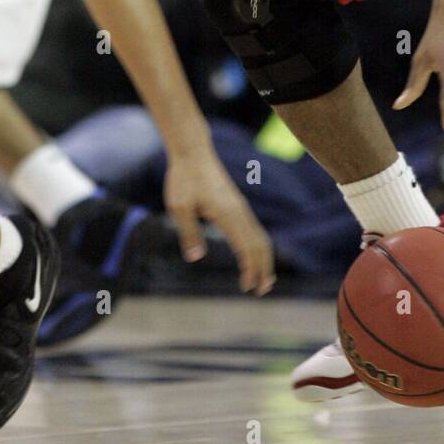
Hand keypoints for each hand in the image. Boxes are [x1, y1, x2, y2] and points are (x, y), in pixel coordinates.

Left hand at [163, 144, 275, 295]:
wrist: (192, 152)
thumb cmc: (184, 178)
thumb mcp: (180, 207)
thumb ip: (189, 233)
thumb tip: (195, 258)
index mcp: (227, 214)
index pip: (246, 247)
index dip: (250, 269)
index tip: (248, 288)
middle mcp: (239, 211)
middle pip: (260, 244)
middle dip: (264, 268)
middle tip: (261, 291)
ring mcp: (239, 207)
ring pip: (260, 236)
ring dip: (264, 258)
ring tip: (263, 279)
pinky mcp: (235, 204)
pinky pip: (253, 229)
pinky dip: (257, 246)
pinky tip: (251, 255)